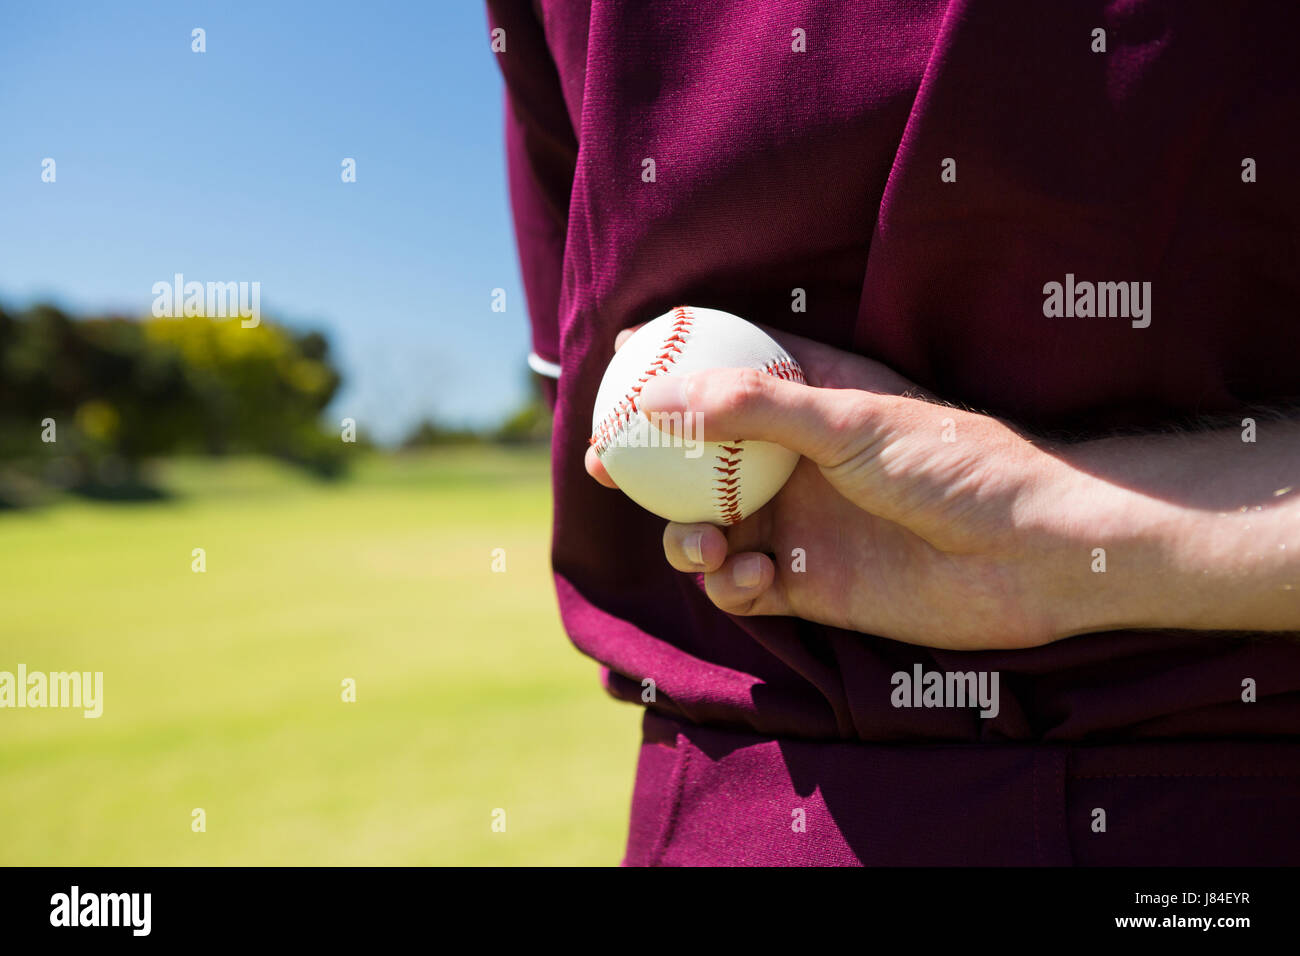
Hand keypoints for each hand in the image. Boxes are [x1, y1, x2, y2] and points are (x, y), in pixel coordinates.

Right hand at [585, 326, 1108, 649]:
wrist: (1031, 557)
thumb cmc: (956, 466)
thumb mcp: (852, 420)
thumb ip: (754, 407)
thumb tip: (658, 396)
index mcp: (810, 398)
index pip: (724, 365)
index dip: (667, 362)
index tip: (618, 362)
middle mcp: (796, 459)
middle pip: (697, 455)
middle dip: (646, 464)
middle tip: (606, 467)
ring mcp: (800, 522)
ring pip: (707, 525)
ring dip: (686, 535)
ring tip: (705, 543)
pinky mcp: (810, 584)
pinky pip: (740, 585)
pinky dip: (731, 584)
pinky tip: (759, 579)